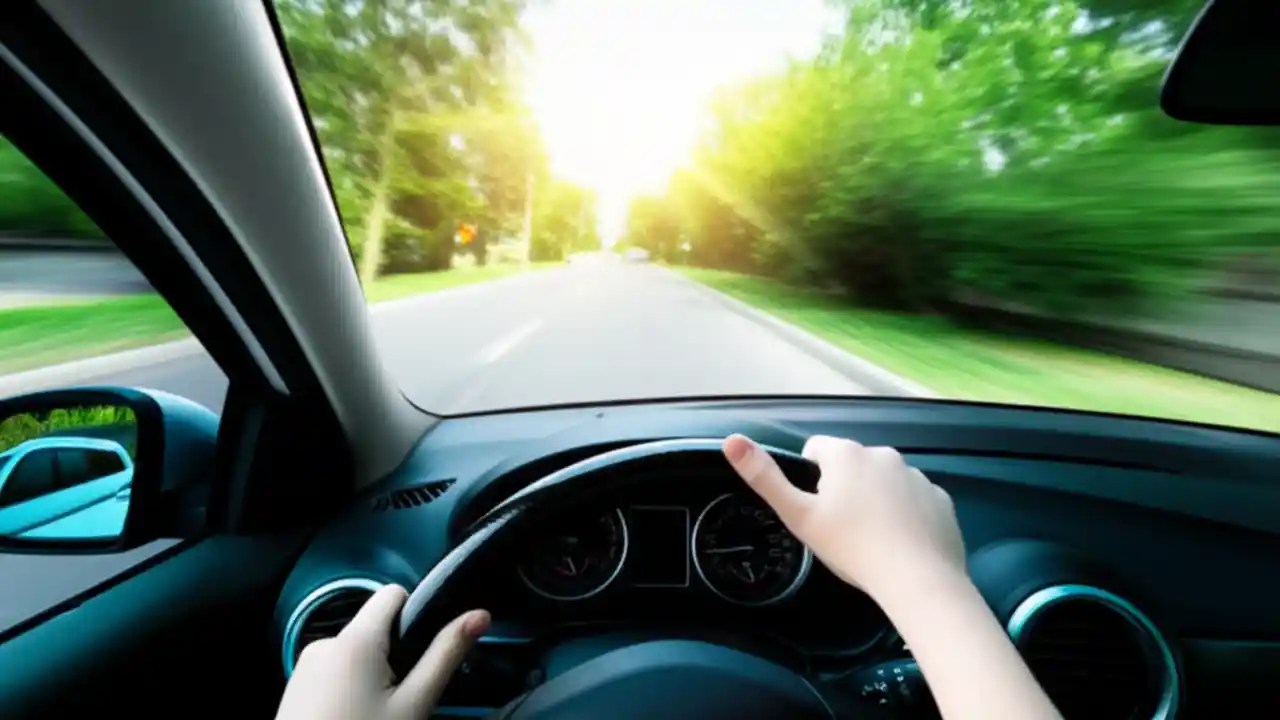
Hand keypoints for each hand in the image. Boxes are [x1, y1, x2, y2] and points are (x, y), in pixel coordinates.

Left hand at [276, 584, 488, 719]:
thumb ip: (445, 656)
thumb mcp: (413, 705)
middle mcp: (326, 642)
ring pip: (355, 653)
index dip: (415, 615)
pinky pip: (334, 670)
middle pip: (374, 628)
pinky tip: (352, 717)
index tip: (422, 655)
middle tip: (403, 700)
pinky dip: (349, 687)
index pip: (393, 594)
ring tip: (376, 714)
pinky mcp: (295, 686)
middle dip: (394, 656)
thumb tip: (481, 614)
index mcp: (356, 639)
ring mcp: (305, 665)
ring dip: (372, 674)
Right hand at [722, 434, 965, 601]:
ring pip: (885, 482)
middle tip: (842, 531)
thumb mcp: (799, 516)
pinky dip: (907, 515)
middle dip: (844, 490)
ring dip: (876, 500)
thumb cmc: (851, 546)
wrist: (918, 578)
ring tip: (874, 540)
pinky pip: (915, 500)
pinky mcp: (941, 498)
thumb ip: (764, 478)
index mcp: (846, 454)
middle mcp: (883, 453)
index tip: (817, 512)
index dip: (810, 480)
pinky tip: (903, 544)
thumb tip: (730, 439)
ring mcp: (917, 474)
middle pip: (852, 466)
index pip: (816, 450)